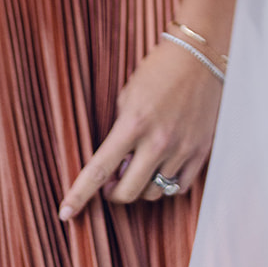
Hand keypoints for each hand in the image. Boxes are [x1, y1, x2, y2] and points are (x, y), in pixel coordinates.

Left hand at [58, 35, 222, 219]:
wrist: (200, 53)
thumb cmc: (160, 68)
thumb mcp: (128, 95)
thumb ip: (121, 131)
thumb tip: (118, 166)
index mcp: (133, 123)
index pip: (99, 170)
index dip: (79, 195)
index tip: (66, 213)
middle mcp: (158, 140)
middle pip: (127, 192)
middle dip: (114, 192)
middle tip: (113, 181)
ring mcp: (182, 147)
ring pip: (154, 192)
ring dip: (142, 186)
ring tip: (141, 166)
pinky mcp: (201, 149)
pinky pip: (180, 186)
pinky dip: (168, 183)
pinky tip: (163, 167)